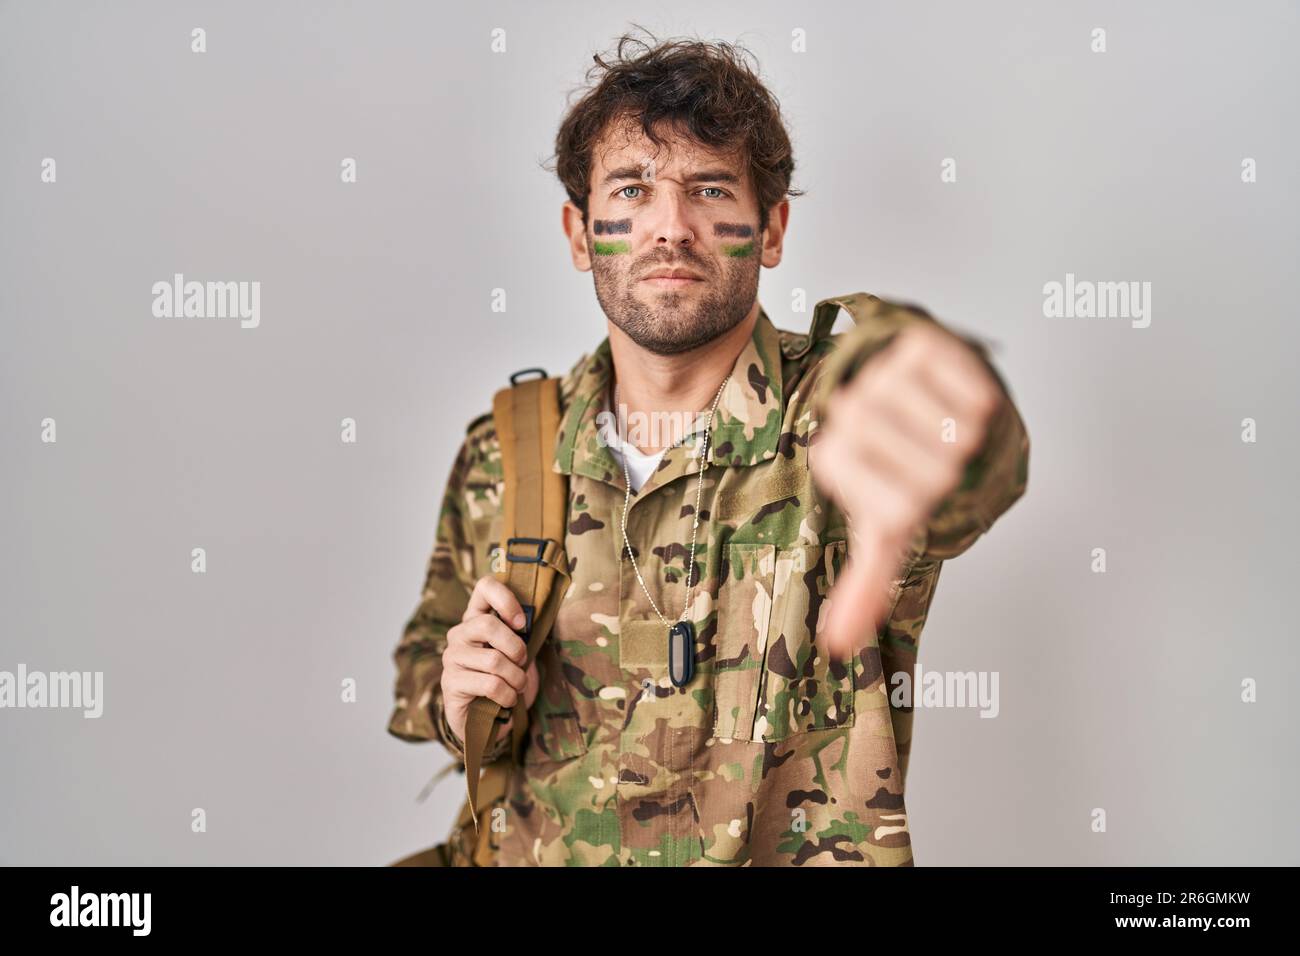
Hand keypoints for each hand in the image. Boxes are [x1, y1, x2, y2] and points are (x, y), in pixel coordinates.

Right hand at [441, 575, 540, 747]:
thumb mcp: (516, 653)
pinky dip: (508, 695)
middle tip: (522, 663)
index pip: (485, 587)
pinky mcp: (450, 683)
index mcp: (477, 618)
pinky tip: (508, 701)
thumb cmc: (504, 679)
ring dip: (516, 678)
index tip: (522, 623)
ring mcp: (451, 657)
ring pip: (494, 660)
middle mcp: (459, 633)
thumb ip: (520, 634)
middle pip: (488, 625)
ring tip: (518, 687)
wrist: (484, 719)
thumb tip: (530, 619)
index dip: (506, 599)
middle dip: (516, 648)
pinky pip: (490, 684)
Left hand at [810, 320, 1003, 656]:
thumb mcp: (882, 529)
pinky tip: (955, 399)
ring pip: (961, 427)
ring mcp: (880, 374)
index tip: (909, 489)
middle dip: (950, 472)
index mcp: (835, 460)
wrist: (901, 392)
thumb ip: (863, 588)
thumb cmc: (897, 469)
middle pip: (940, 468)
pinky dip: (981, 401)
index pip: (904, 509)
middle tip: (932, 458)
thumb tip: (839, 646)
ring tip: (942, 428)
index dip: (923, 506)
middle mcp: (850, 413)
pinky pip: (973, 387)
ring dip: (969, 437)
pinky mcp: (917, 343)